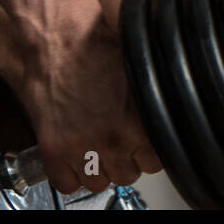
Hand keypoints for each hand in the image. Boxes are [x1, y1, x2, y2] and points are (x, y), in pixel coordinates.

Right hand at [18, 10, 162, 195]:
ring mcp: (80, 147)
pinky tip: (77, 159)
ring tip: (100, 151)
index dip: (150, 151)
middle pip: (129, 175)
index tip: (145, 145)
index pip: (157, 161)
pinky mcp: (53, 149)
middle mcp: (112, 140)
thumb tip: (170, 104)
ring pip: (99, 183)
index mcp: (139, 122)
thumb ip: (153, 99)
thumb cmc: (96, 45)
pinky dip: (71, 176)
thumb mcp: (140, 71)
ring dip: (101, 170)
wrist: (57, 40)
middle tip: (122, 144)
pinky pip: (67, 184)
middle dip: (127, 160)